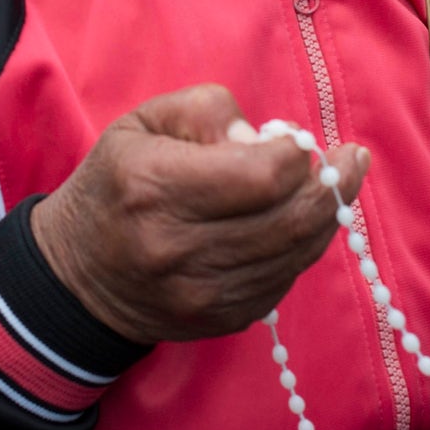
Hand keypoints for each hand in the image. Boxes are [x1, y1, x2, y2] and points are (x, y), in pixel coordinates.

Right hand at [31, 85, 368, 343]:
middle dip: (333, 184)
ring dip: (325, 216)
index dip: (293, 154)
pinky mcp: (220, 320)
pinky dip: (301, 249)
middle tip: (352, 159)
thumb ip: (205, 109)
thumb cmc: (115, 184)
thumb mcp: (142, 123)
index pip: (261, 175)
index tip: (294, 141)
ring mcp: (202, 292)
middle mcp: (179, 246)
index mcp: (155, 187)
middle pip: (290, 219)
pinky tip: (302, 223)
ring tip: (337, 183)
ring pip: (295, 253)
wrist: (77, 276)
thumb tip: (264, 138)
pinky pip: (284, 281)